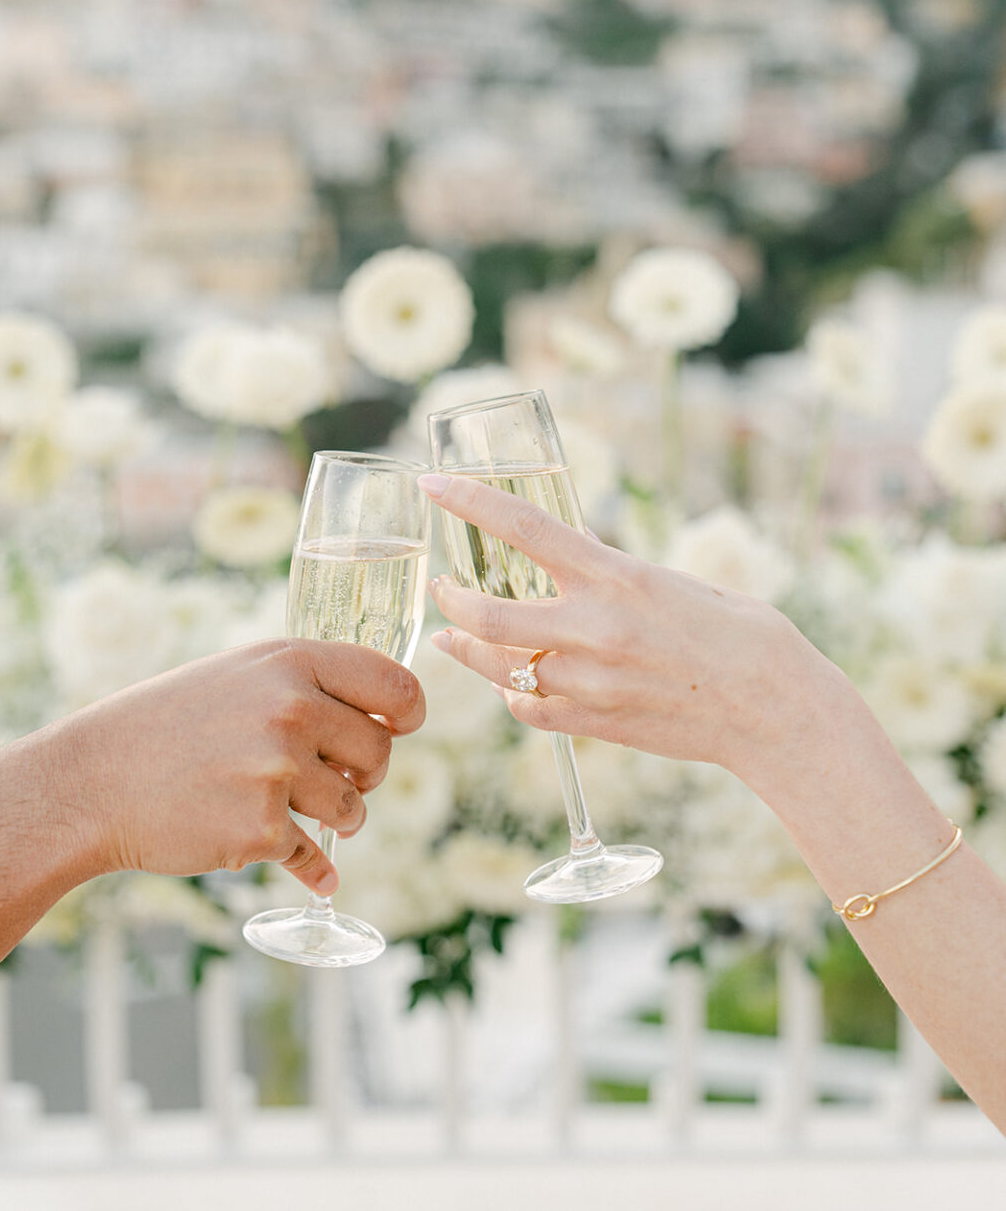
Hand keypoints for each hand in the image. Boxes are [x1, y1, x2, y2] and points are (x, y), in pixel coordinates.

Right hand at [45, 639, 424, 896]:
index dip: (408, 713)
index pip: (394, 685)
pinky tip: (309, 870)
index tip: (402, 728)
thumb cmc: (174, 723)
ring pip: (354, 808)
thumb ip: (311, 684)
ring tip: (291, 809)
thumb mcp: (242, 675)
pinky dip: (313, 867)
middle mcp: (292, 709)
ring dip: (338, 819)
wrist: (96, 779)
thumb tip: (389, 713)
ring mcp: (277, 770)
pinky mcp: (260, 829)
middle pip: (381, 752)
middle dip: (367, 774)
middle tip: (337, 779)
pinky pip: (315, 855)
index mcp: (292, 662)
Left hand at [421, 473, 843, 789]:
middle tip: (441, 589)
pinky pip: (531, 711)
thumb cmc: (743, 634)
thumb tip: (576, 547)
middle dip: (451, 600)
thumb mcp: (674, 583)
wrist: (777, 709)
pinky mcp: (598, 725)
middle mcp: (595, 629)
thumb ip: (616, 572)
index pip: (523, 526)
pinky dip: (512, 695)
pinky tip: (509, 685)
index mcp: (617, 577)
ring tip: (451, 639)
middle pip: (488, 615)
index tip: (432, 485)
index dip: (469, 501)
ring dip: (468, 652)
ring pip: (500, 669)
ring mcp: (592, 683)